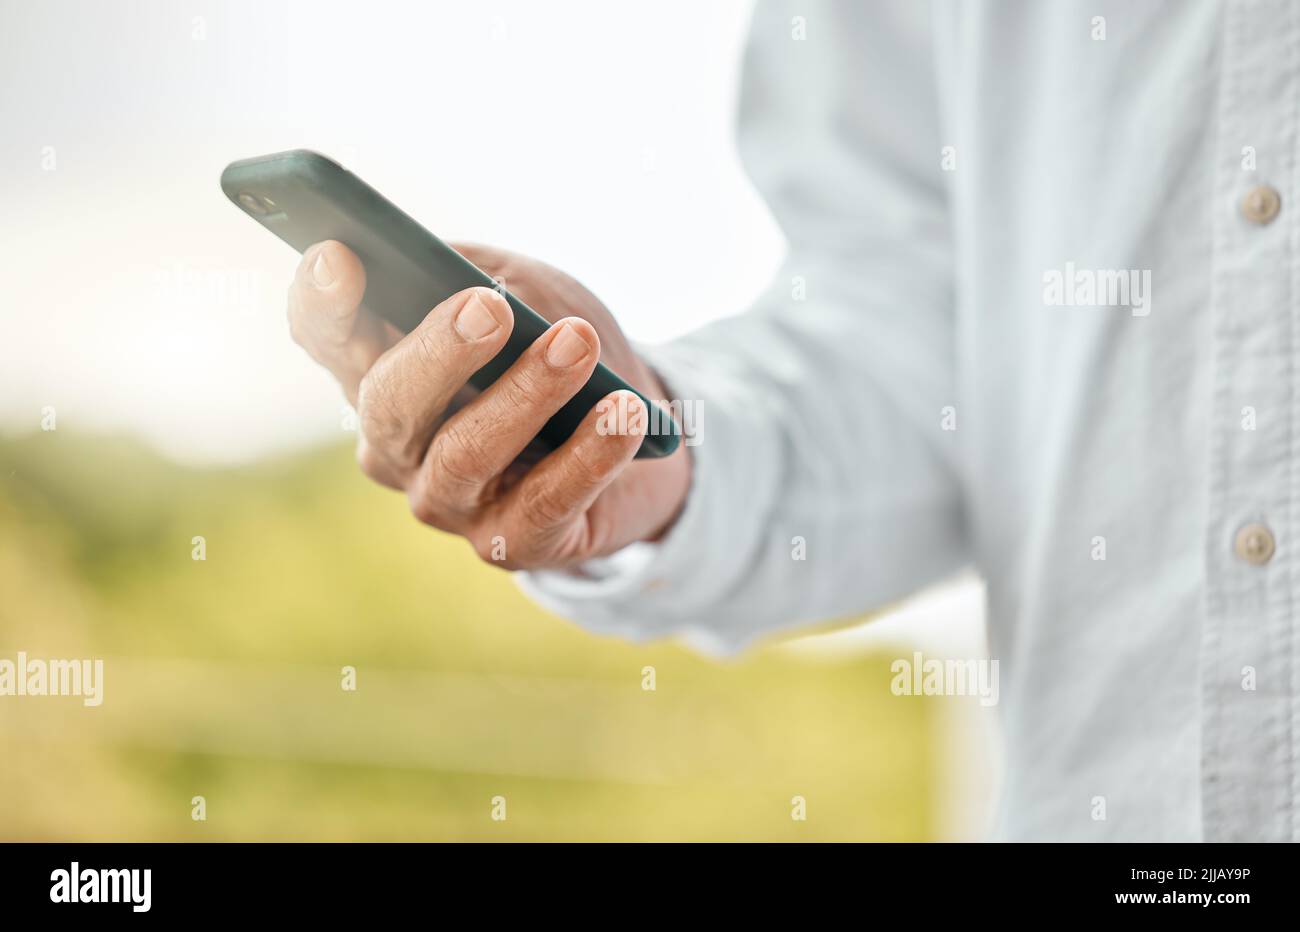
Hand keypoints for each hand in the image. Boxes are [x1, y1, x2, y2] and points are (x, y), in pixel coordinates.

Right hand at [286, 240, 691, 569]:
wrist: (633, 423)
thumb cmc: (558, 343)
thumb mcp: (527, 289)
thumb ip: (490, 276)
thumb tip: (479, 286)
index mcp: (382, 370)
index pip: (328, 338)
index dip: (323, 303)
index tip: (340, 256)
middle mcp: (397, 445)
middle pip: (390, 402)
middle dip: (438, 352)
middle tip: (490, 307)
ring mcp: (447, 501)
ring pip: (467, 454)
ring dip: (527, 394)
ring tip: (578, 343)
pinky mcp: (510, 544)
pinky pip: (544, 503)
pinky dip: (588, 456)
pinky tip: (623, 413)